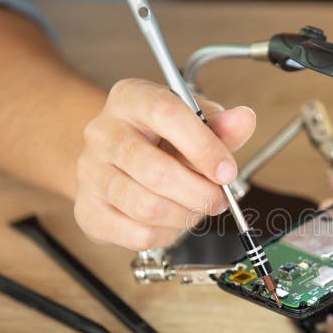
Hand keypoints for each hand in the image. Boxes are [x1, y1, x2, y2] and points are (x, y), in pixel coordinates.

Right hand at [74, 78, 255, 249]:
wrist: (116, 159)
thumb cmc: (160, 138)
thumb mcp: (194, 122)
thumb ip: (221, 125)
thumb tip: (244, 119)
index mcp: (131, 98)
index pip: (166, 113)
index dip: (203, 147)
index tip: (227, 171)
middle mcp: (103, 132)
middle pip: (155, 171)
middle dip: (200, 193)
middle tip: (219, 200)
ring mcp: (90, 172)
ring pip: (147, 207)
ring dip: (185, 215)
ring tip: (196, 207)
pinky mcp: (88, 209)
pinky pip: (137, 234)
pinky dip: (166, 234)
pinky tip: (171, 220)